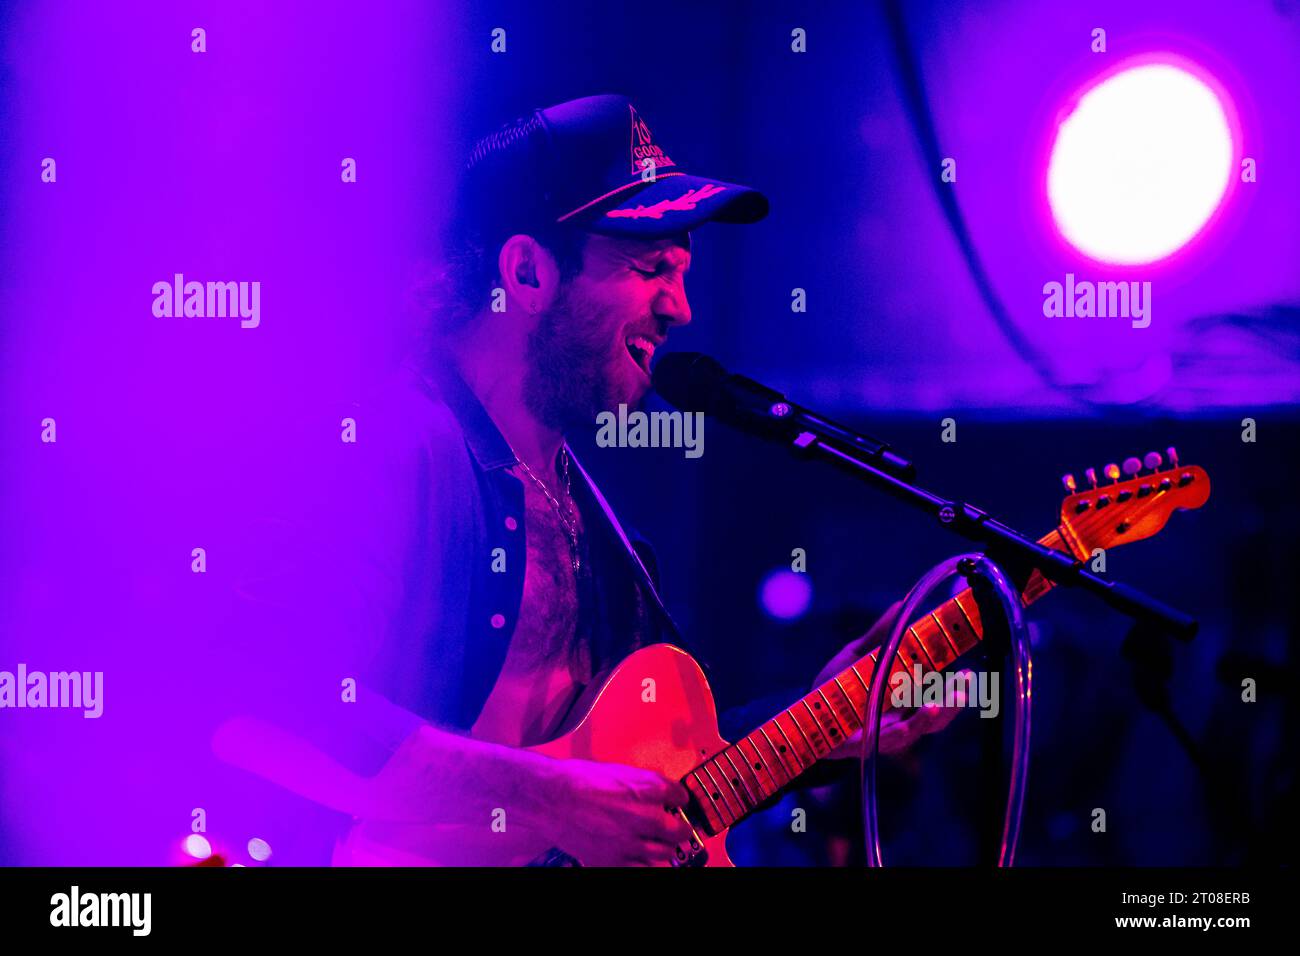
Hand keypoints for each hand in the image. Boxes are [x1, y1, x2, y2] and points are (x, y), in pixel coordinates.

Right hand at [538, 759, 695, 865]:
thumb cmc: (578, 781)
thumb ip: (642, 783)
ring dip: (664, 848)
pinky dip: (642, 862)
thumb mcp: (618, 771)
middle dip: (679, 829)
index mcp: (647, 790)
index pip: (680, 796)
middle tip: (676, 829)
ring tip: (658, 844)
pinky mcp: (613, 861)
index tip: (678, 802)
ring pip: (664, 854)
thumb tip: (659, 790)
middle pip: (679, 831)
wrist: (551, 799)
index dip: (680, 799)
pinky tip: (637, 855)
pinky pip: (640, 868)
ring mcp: (630, 843)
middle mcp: (644, 817)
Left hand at [812, 601, 964, 757]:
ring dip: (938, 714)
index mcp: (905, 693)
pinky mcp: (871, 743)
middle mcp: (903, 715)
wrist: (802, 717)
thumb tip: (901, 604)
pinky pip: (894, 738)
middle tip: (967, 679)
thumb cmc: (835, 687)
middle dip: (956, 698)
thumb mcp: (856, 656)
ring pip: (922, 727)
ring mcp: (889, 731)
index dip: (958, 673)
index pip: (939, 684)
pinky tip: (916, 715)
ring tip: (949, 699)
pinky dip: (908, 727)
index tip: (971, 654)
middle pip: (940, 711)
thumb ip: (879, 636)